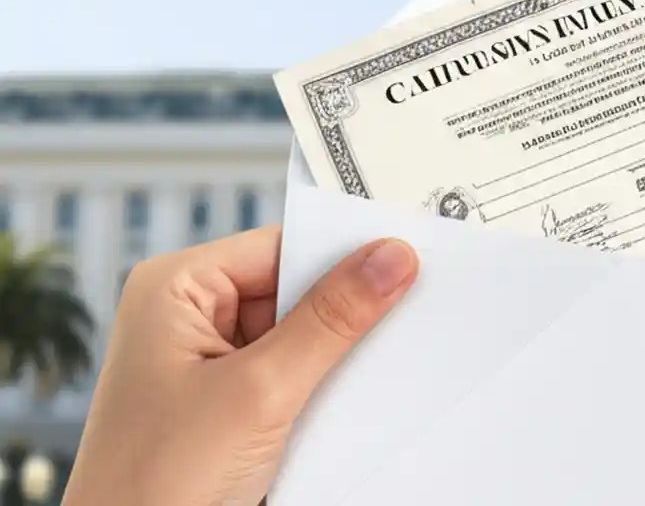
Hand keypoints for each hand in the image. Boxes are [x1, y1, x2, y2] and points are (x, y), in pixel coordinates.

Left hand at [63, 226, 419, 505]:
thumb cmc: (154, 484)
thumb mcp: (259, 391)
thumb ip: (331, 320)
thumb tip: (390, 259)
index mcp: (175, 288)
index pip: (282, 245)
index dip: (343, 256)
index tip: (406, 264)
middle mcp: (188, 316)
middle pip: (297, 291)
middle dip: (341, 318)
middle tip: (392, 329)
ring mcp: (208, 363)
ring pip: (301, 338)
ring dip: (332, 362)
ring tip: (343, 389)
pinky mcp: (228, 404)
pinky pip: (293, 378)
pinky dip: (321, 394)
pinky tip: (333, 413)